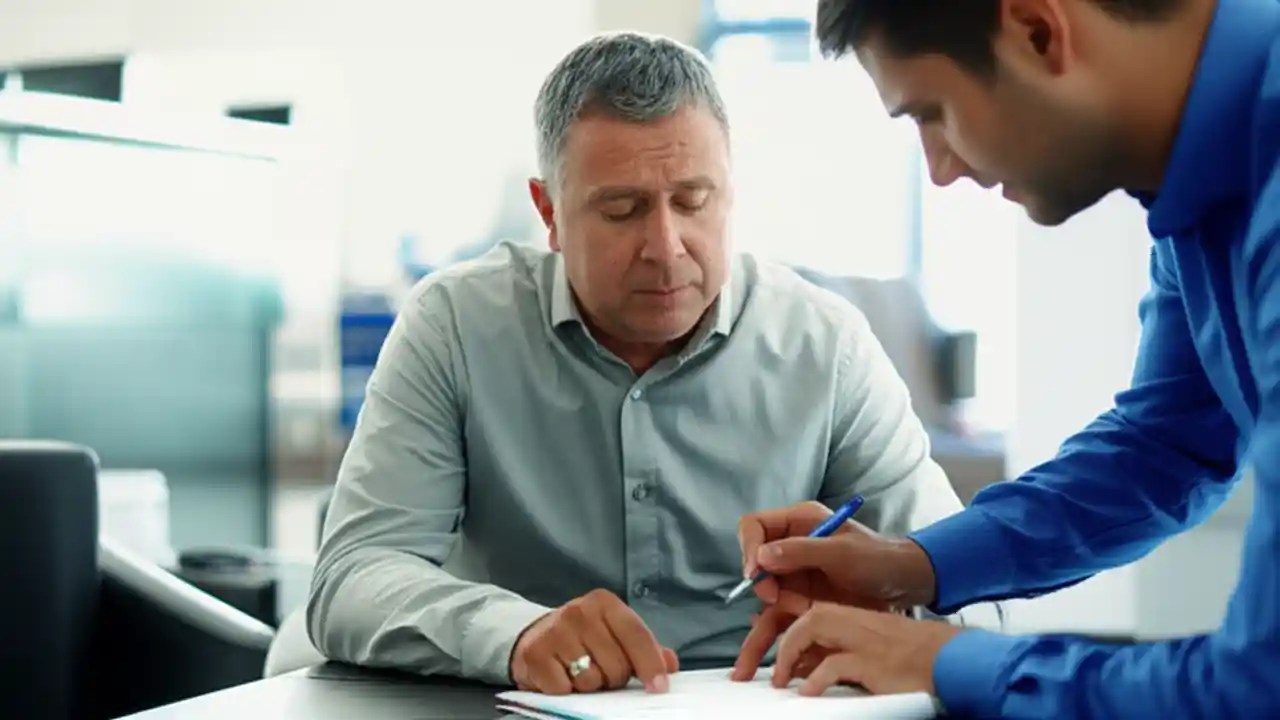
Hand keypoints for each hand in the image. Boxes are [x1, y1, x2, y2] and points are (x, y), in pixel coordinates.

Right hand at [509, 589, 678, 694]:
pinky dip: (566, 690)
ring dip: (590, 685)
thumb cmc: (584, 636)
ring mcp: (555, 632)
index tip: (659, 687)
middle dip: (614, 677)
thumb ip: (644, 647)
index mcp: (604, 603)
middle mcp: (579, 611)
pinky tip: (562, 676)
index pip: (636, 634)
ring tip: (580, 672)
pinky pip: (564, 689)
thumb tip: (670, 664)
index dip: (650, 663)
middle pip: (616, 664)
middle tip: (602, 670)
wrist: (536, 635)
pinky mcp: (535, 654)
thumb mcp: (615, 633)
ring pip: (591, 680)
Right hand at [737, 501, 936, 615]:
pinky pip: (780, 607)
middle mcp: (791, 544)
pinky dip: (782, 618)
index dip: (748, 547)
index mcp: (799, 522)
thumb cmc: (879, 559)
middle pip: (755, 560)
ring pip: (766, 587)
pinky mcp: (801, 595)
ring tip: (801, 611)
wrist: (905, 585)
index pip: (755, 526)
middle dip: (762, 582)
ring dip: (775, 603)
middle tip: (777, 599)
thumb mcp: (842, 553)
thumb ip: (801, 551)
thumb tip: (760, 556)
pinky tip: (794, 625)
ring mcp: (795, 571)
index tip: (755, 573)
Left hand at [772, 603, 961, 696]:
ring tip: (780, 679)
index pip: (802, 614)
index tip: (756, 649)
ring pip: (811, 628)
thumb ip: (832, 654)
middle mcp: (852, 621)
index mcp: (849, 617)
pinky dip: (817, 678)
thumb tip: (801, 669)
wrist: (949, 659)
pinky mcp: (873, 660)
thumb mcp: (864, 652)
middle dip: (774, 641)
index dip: (777, 629)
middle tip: (761, 671)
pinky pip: (836, 664)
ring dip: (790, 653)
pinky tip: (808, 691)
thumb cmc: (911, 656)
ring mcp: (861, 638)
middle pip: (801, 618)